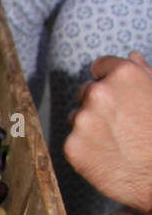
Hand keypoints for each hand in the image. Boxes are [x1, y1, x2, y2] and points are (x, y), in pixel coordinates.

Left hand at [65, 53, 151, 212]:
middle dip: (98, 105)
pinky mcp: (72, 146)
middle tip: (119, 126)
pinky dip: (84, 149)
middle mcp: (98, 93)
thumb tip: (131, 57)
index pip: (100, 67)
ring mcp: (83, 120)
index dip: (108, 82)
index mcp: (123, 74)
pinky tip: (105, 157)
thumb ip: (143, 73)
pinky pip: (73, 142)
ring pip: (77, 117)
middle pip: (86, 92)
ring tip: (115, 143)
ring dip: (89, 127)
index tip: (117, 97)